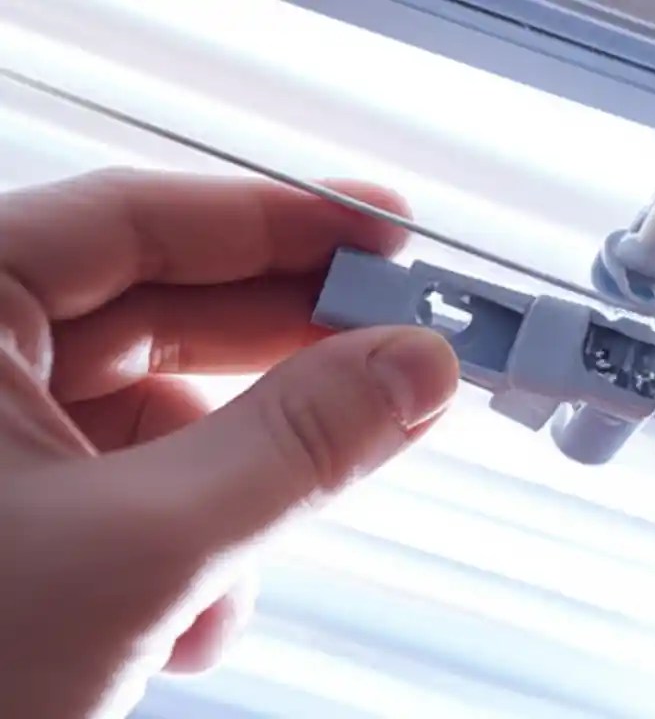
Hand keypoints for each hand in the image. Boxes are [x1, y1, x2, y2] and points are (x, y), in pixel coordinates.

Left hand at [0, 169, 458, 717]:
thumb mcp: (142, 547)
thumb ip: (297, 445)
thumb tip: (417, 366)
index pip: (136, 222)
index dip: (280, 221)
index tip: (388, 236)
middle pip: (156, 316)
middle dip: (278, 363)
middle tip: (395, 361)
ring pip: (151, 421)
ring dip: (225, 500)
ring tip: (230, 585)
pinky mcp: (6, 517)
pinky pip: (123, 491)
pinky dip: (178, 550)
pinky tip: (182, 628)